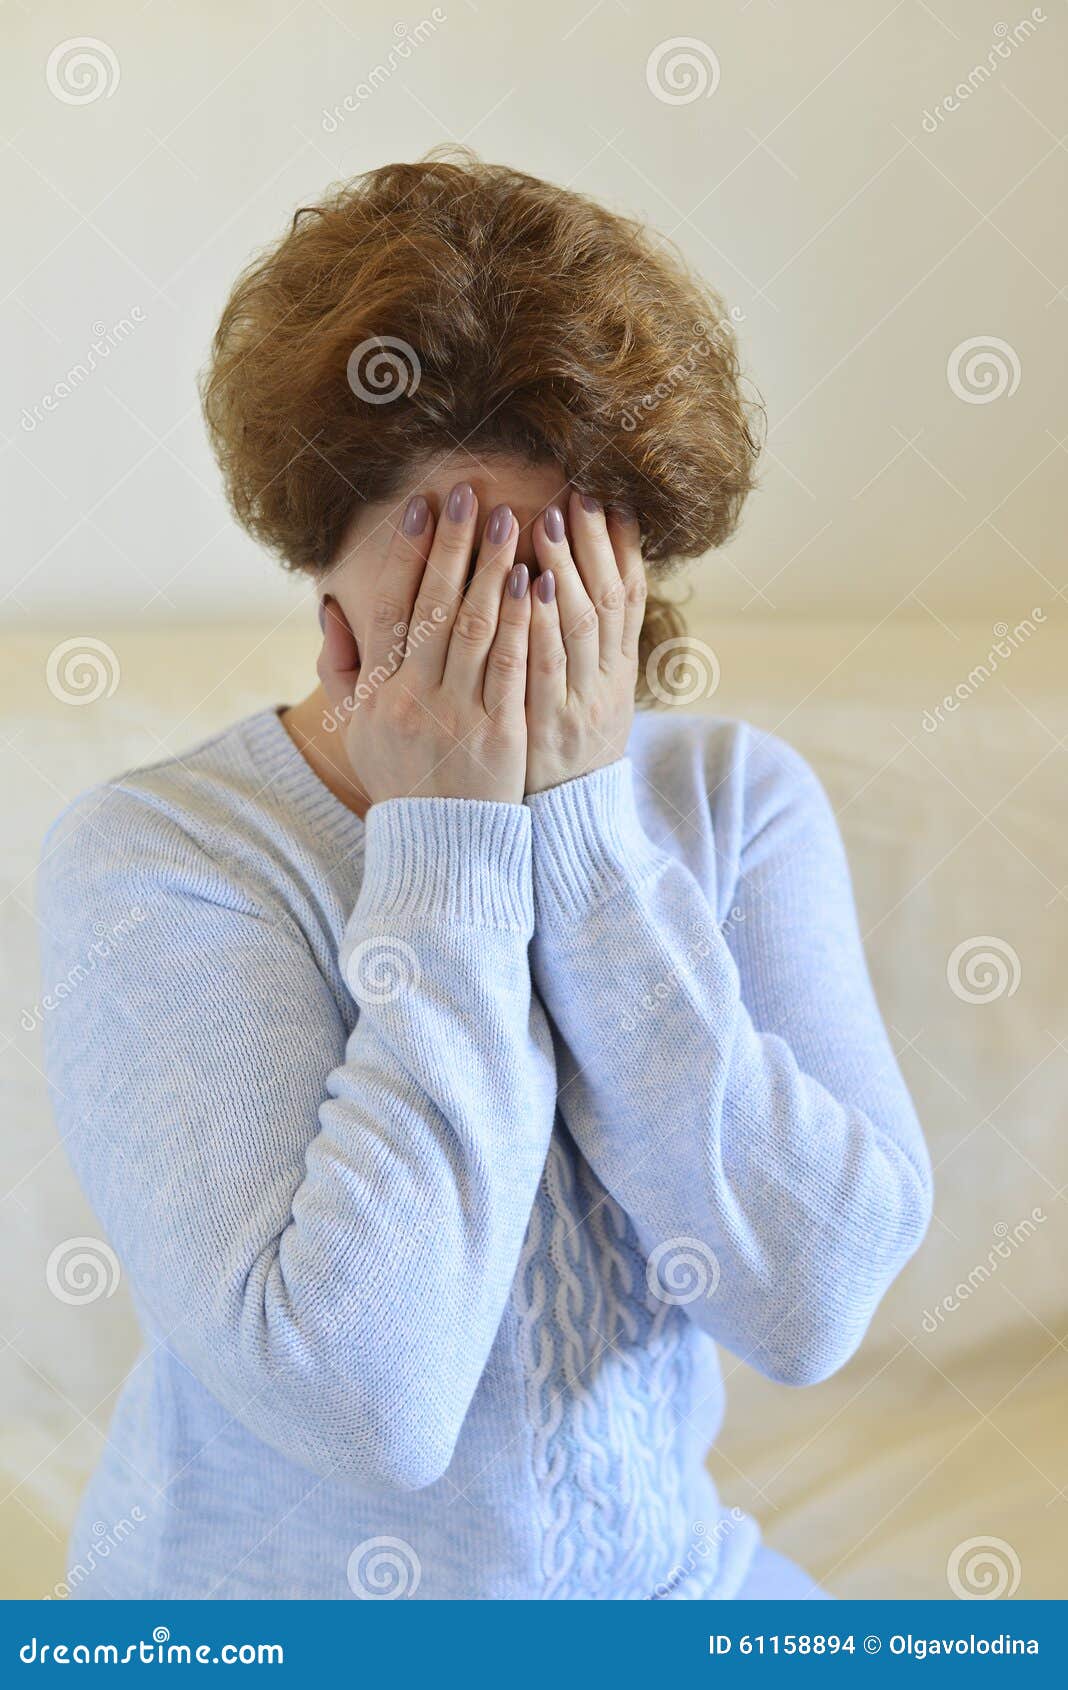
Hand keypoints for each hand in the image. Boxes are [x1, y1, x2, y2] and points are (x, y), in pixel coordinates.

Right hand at [318, 484, 530, 804]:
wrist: (440, 846)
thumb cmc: (401, 778)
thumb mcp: (357, 728)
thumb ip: (343, 667)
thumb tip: (329, 607)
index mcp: (381, 692)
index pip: (392, 609)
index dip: (409, 555)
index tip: (423, 508)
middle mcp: (416, 698)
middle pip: (436, 608)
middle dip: (455, 547)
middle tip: (472, 496)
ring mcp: (459, 715)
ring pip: (478, 631)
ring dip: (493, 572)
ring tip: (511, 524)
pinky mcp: (501, 734)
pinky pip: (512, 669)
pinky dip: (523, 623)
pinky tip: (535, 584)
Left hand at [525, 492, 645, 794]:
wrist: (564, 827)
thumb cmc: (564, 753)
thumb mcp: (591, 700)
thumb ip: (587, 647)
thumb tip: (571, 584)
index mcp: (618, 669)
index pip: (628, 595)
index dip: (622, 547)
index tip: (612, 499)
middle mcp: (608, 680)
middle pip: (608, 598)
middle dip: (594, 543)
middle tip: (579, 493)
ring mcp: (581, 701)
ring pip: (582, 624)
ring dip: (567, 567)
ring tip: (551, 518)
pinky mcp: (550, 724)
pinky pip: (546, 665)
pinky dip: (540, 622)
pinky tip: (526, 584)